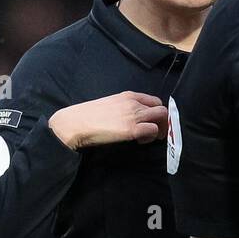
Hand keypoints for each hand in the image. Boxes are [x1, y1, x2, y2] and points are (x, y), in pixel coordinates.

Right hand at [49, 92, 167, 149]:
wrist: (75, 123)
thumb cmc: (89, 116)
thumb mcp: (110, 104)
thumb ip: (125, 107)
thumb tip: (134, 117)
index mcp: (128, 96)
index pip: (154, 100)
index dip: (156, 113)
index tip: (152, 122)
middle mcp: (134, 103)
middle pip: (161, 109)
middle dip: (162, 122)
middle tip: (156, 133)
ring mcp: (134, 115)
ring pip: (161, 118)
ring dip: (159, 130)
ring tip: (148, 138)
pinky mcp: (132, 129)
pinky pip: (152, 131)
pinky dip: (150, 138)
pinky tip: (140, 141)